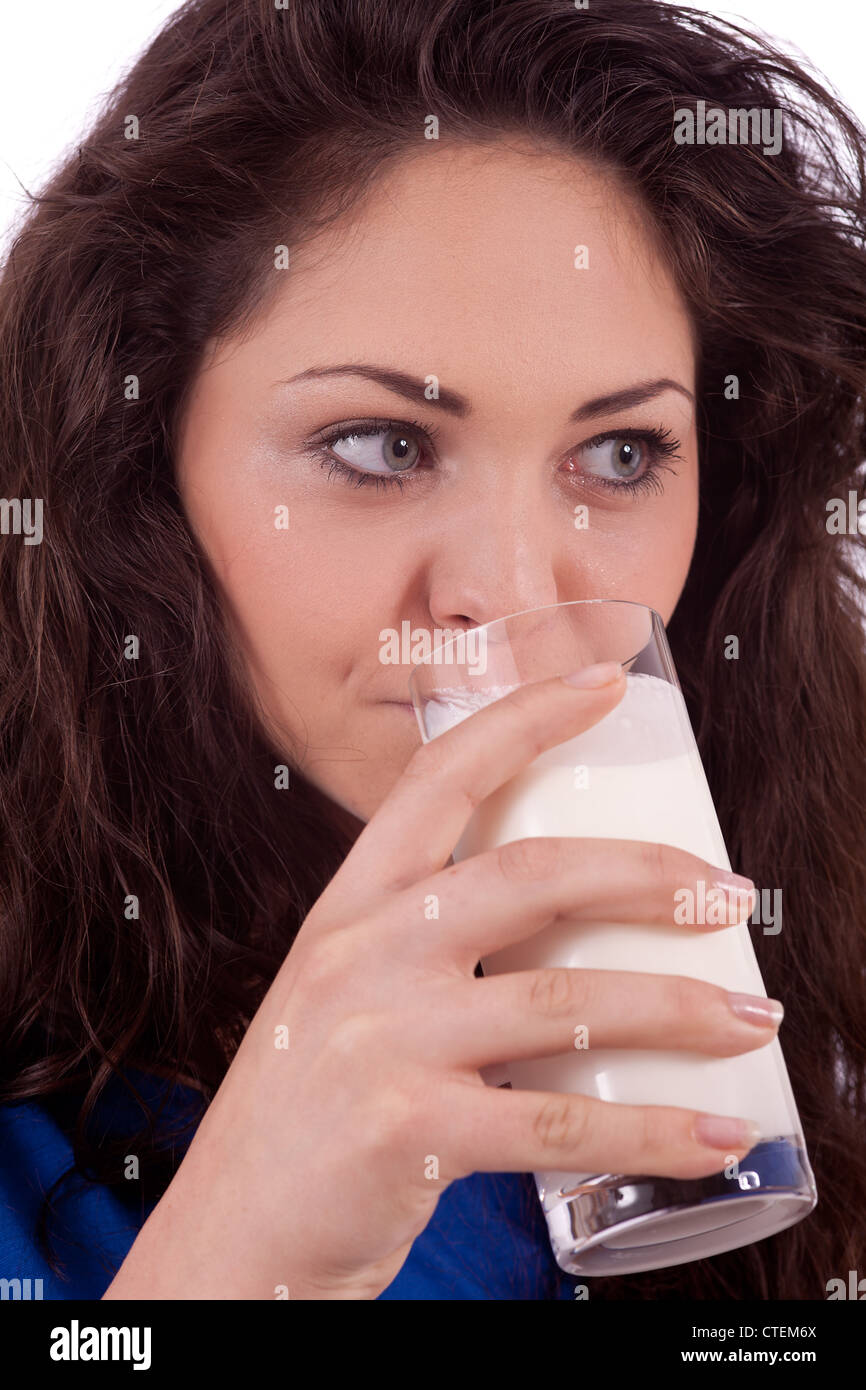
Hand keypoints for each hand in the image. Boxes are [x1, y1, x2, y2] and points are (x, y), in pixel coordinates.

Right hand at [104, 665, 772, 1299]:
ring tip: (751, 1015)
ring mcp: (384, 1038)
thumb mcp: (345, 997)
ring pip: (566, 999)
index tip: (603, 683)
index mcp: (349, 907)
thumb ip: (427, 953)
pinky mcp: (411, 1132)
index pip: (438, 779)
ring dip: (680, 1007)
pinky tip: (711, 1136)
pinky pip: (564, 1126)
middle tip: (727, 893)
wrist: (233, 1236)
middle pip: (530, 876)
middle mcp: (362, 953)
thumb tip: (562, 932)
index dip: (526, 717)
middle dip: (647, 876)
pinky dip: (654, 1132)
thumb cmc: (307, 1112)